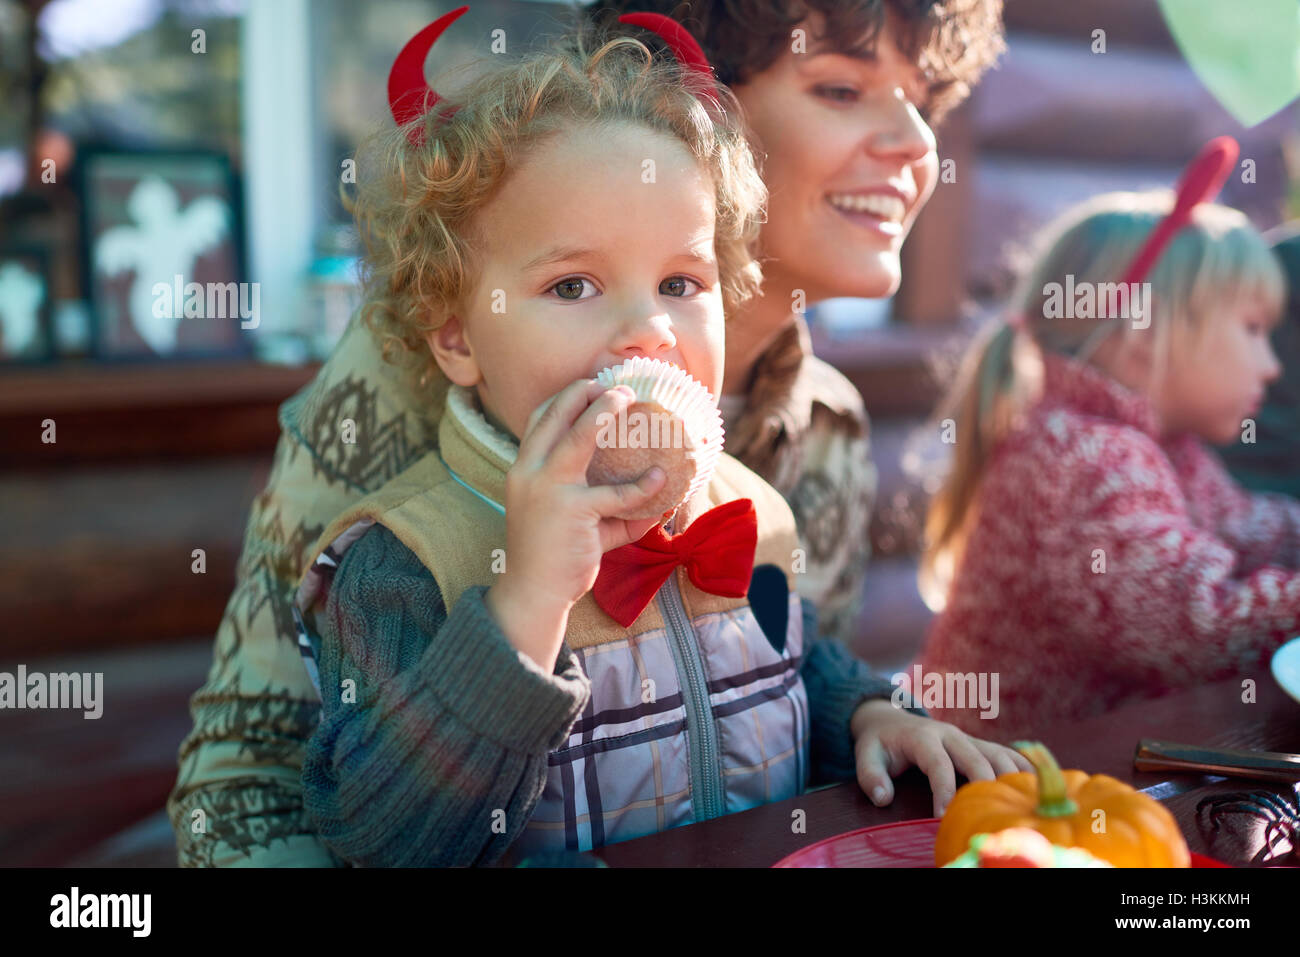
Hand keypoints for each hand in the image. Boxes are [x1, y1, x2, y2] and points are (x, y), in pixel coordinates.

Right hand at [486, 379, 666, 669]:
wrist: (533, 592)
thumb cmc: (553, 555)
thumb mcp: (576, 523)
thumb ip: (609, 508)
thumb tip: (657, 500)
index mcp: (523, 470)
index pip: (538, 420)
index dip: (564, 398)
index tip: (589, 386)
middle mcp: (529, 472)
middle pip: (554, 417)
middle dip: (582, 393)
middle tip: (613, 385)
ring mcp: (549, 489)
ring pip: (578, 438)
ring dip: (603, 412)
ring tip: (626, 398)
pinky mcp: (573, 511)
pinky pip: (615, 493)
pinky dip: (641, 486)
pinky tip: (661, 478)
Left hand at [849, 699, 1032, 816]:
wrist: (891, 718)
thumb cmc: (880, 743)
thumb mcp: (866, 754)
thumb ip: (870, 775)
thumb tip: (883, 798)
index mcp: (923, 737)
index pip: (938, 764)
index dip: (944, 790)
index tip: (944, 816)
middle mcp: (951, 735)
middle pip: (977, 758)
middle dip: (984, 787)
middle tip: (991, 815)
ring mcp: (970, 739)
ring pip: (999, 755)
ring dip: (1012, 779)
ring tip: (1023, 806)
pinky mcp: (981, 746)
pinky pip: (1009, 755)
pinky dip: (1025, 771)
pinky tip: (1038, 791)